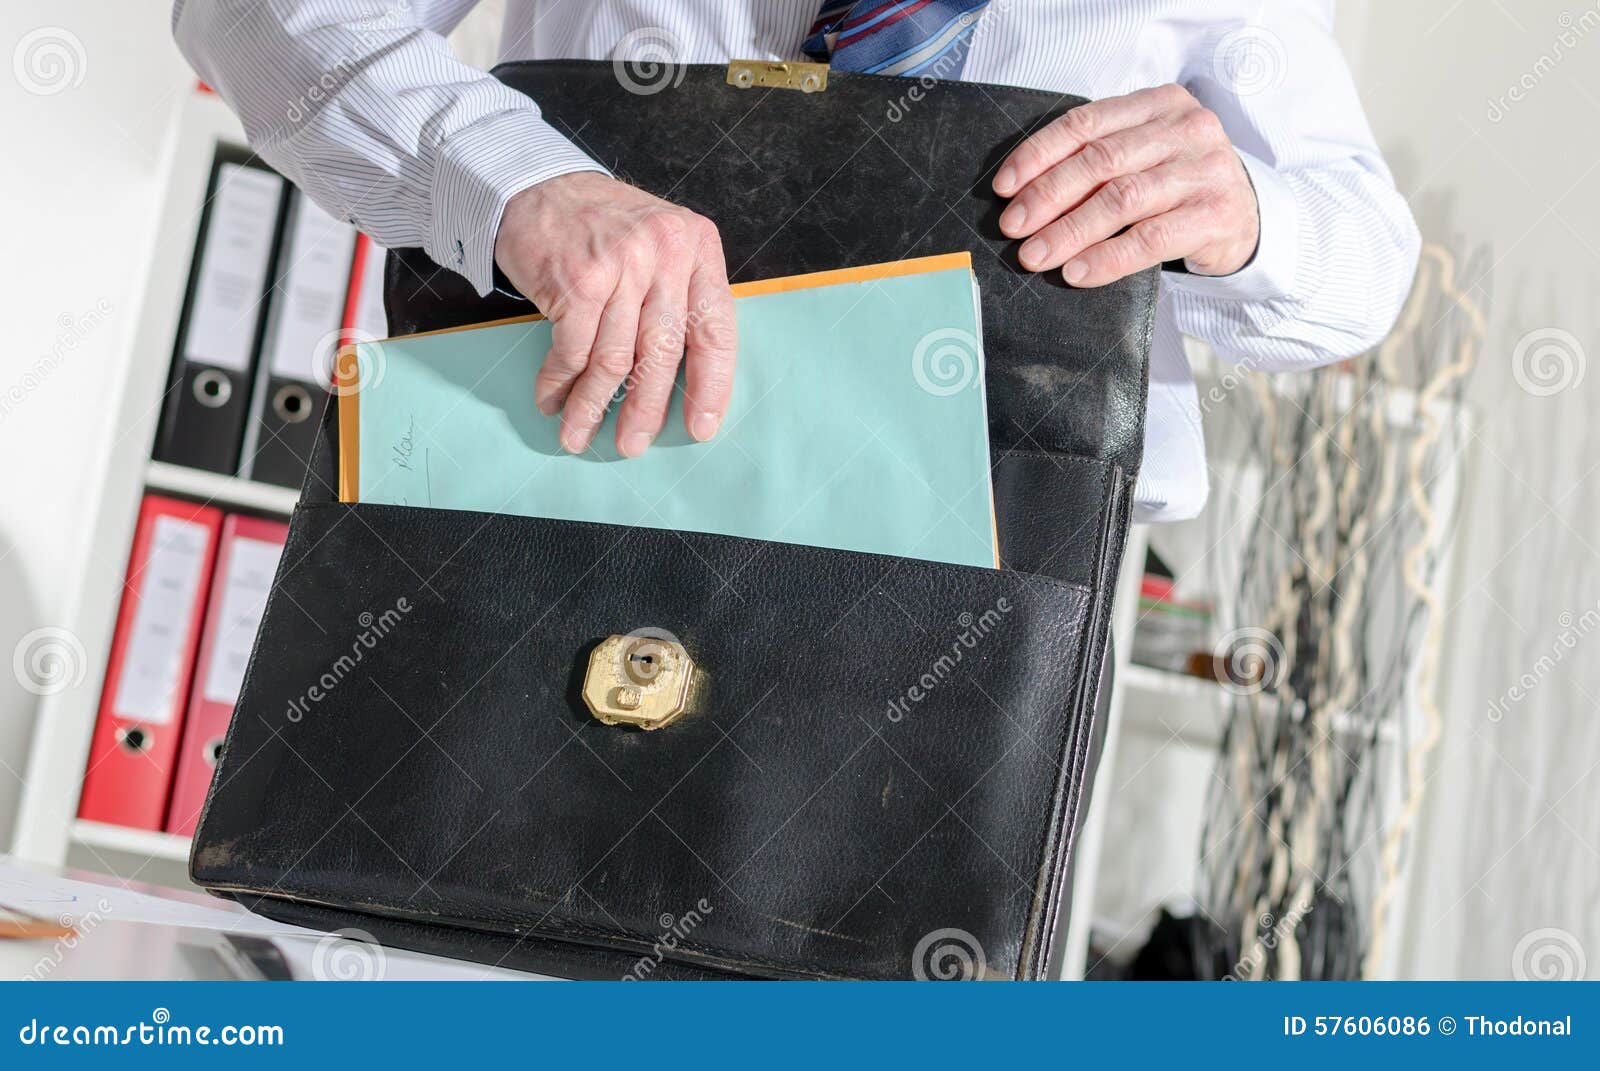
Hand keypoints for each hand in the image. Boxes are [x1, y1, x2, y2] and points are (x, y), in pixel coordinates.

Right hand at [494, 172, 736, 456]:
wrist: (536, 184)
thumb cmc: (601, 226)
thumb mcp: (660, 244)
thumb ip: (679, 296)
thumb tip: (686, 382)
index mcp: (697, 247)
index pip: (716, 329)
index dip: (711, 385)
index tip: (701, 427)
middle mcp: (664, 253)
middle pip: (663, 352)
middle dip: (646, 409)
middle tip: (633, 444)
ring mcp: (621, 264)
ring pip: (614, 359)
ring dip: (593, 405)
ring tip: (580, 435)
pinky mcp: (577, 280)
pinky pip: (572, 350)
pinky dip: (559, 383)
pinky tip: (552, 401)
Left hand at [993, 84, 1259, 286]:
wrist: (1247, 217)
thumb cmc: (1178, 186)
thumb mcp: (1143, 156)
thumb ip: (1099, 158)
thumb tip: (1022, 194)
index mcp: (1159, 104)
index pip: (1085, 123)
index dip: (1038, 154)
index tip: (1004, 187)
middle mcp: (1185, 129)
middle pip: (1100, 161)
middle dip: (1047, 196)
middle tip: (1012, 226)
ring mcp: (1205, 170)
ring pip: (1121, 199)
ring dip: (1069, 231)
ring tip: (1035, 256)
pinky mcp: (1215, 214)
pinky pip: (1150, 238)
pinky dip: (1107, 257)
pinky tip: (1077, 272)